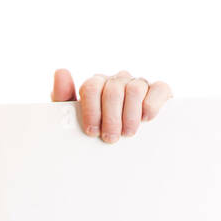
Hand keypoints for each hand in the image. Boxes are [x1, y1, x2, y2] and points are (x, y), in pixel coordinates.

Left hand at [51, 68, 172, 141]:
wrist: (115, 148)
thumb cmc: (96, 131)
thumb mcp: (74, 120)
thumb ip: (63, 98)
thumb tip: (61, 72)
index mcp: (96, 85)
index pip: (91, 87)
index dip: (92, 111)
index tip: (92, 131)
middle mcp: (117, 81)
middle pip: (113, 90)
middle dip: (111, 118)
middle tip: (110, 138)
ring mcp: (138, 84)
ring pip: (134, 89)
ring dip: (130, 116)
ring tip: (127, 133)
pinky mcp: (159, 91)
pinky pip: (159, 88)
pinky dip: (152, 105)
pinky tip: (145, 119)